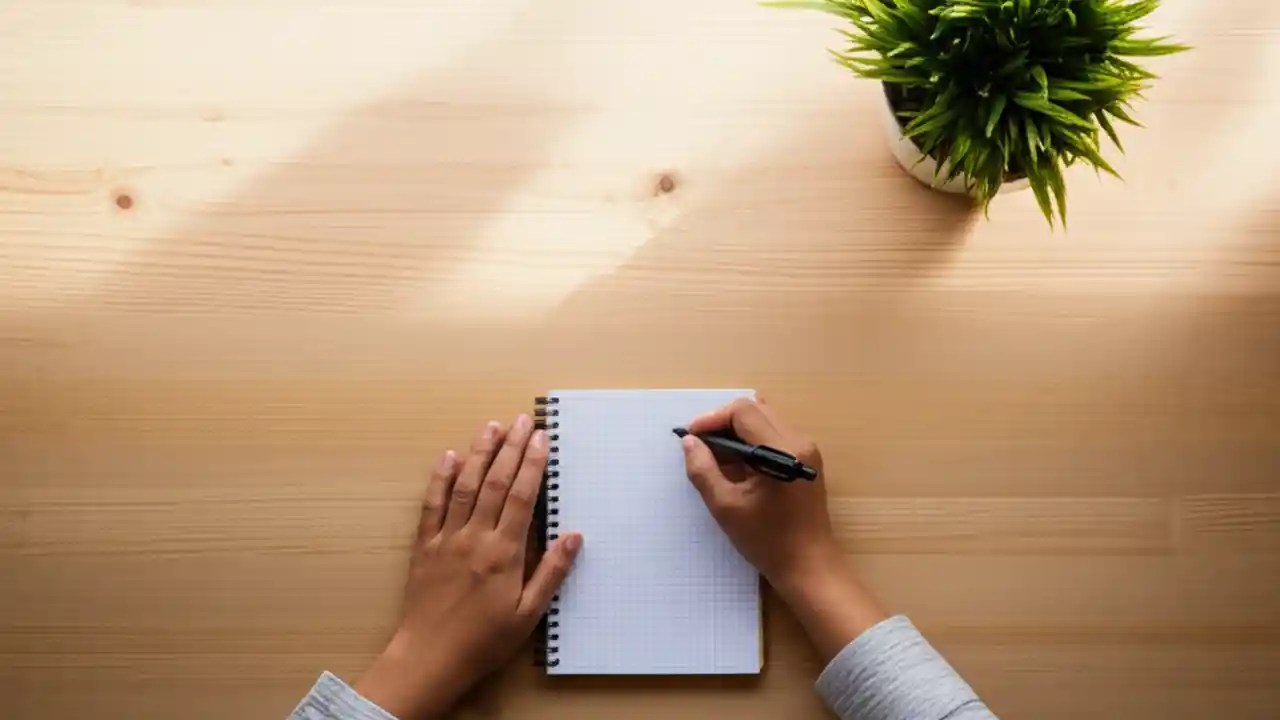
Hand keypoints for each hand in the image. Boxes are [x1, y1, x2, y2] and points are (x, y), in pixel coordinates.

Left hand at [356, 416, 581, 718]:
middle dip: (511, 448)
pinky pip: (432, 505)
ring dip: (478, 453)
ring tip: (491, 427)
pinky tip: (448, 457)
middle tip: (522, 420)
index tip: (541, 438)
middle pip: (494, 482)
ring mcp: (447, 539)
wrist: (430, 659)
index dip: (532, 464)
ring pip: (464, 486)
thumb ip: (551, 573)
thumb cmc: (484, 641)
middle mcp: (475, 538)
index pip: (521, 497)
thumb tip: (574, 537)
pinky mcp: (424, 547)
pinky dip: (440, 479)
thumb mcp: (528, 614)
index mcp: (504, 553)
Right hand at [680, 397, 886, 661]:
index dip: (712, 419)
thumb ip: (703, 470)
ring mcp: (806, 450)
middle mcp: (798, 442)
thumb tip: (689, 441)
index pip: (743, 411)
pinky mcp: (805, 461)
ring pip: (764, 421)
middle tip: (699, 445)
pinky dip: (750, 443)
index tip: (690, 438)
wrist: (809, 567)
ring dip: (736, 433)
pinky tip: (735, 466)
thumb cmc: (767, 541)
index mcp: (782, 450)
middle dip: (722, 423)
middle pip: (755, 410)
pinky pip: (773, 436)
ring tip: (714, 456)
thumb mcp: (726, 507)